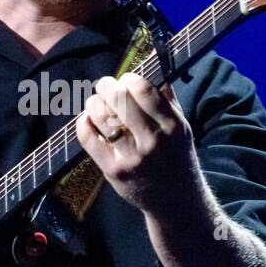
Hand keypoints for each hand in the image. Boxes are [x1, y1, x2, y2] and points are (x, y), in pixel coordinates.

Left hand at [75, 72, 202, 216]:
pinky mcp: (113, 171)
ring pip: (102, 117)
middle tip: (105, 86)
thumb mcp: (181, 127)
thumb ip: (166, 98)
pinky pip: (89, 139)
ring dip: (93, 103)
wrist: (176, 201)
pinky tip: (87, 120)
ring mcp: (132, 158)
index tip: (125, 79)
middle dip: (107, 86)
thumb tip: (151, 65)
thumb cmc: (176, 156)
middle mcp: (153, 142)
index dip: (129, 78)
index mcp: (172, 126)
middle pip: (120, 100)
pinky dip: (84, 124)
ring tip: (96, 102)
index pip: (144, 90)